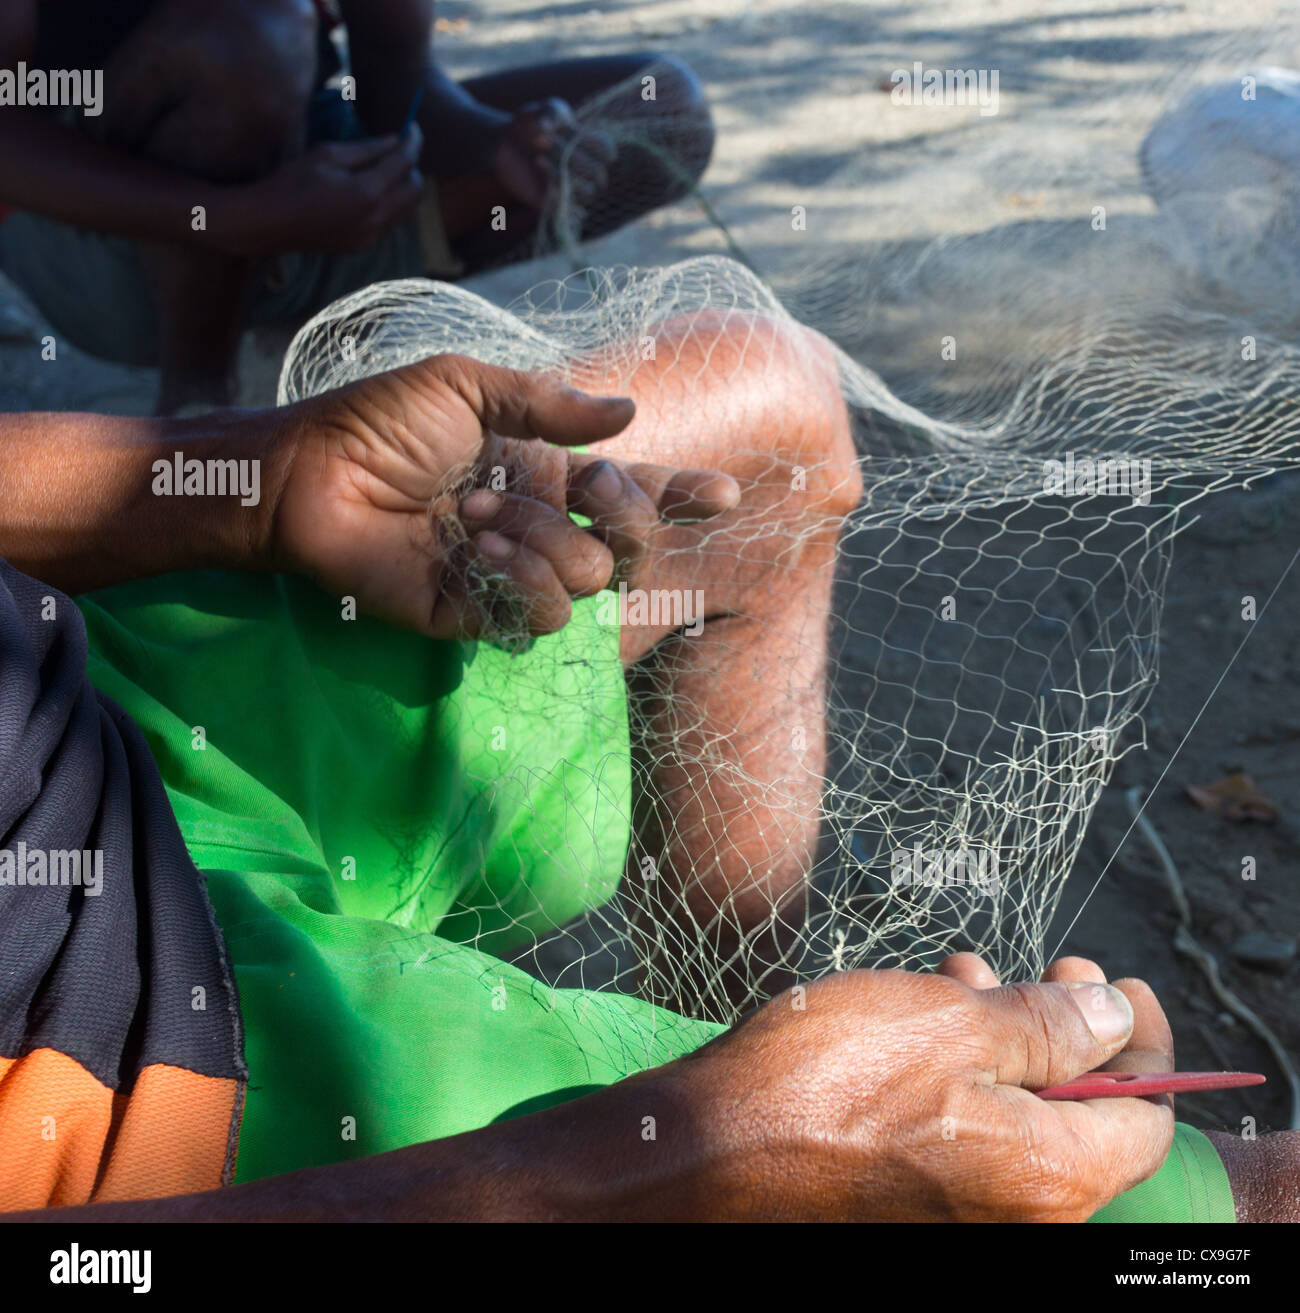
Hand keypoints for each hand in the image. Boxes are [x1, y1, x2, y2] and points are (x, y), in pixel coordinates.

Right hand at [225, 130, 423, 256]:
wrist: (270, 223)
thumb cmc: (293, 181)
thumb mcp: (328, 154)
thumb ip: (367, 149)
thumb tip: (395, 140)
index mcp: (368, 192)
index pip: (404, 162)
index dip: (412, 142)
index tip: (413, 128)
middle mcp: (376, 218)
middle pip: (415, 189)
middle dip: (412, 166)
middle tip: (398, 149)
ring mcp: (371, 236)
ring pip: (407, 208)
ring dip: (403, 186)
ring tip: (385, 168)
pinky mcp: (363, 245)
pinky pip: (391, 221)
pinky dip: (391, 203)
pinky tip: (372, 190)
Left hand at [267, 354, 738, 638]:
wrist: (310, 476)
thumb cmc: (377, 422)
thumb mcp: (466, 386)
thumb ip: (548, 404)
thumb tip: (629, 413)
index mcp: (541, 473)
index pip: (628, 493)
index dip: (680, 496)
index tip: (725, 495)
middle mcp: (537, 527)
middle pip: (629, 546)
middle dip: (625, 512)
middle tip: (581, 484)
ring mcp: (510, 574)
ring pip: (590, 578)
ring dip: (546, 538)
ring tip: (477, 514)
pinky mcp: (477, 614)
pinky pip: (541, 615)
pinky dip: (523, 577)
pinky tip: (478, 550)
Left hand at [490, 99, 614, 212]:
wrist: (504, 145)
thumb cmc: (528, 125)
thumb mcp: (539, 110)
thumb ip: (550, 111)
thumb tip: (550, 125)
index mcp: (588, 146)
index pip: (608, 152)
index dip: (599, 146)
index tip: (575, 133)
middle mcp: (584, 169)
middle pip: (598, 173)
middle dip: (574, 156)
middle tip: (543, 141)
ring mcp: (572, 187)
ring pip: (588, 192)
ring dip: (565, 174)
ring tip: (537, 158)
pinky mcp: (555, 203)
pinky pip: (571, 213)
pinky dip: (565, 205)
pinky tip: (548, 189)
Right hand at [669, 966, 1173, 1220]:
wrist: (715, 1148)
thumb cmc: (831, 1078)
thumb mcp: (951, 1020)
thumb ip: (1049, 1025)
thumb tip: (1112, 1018)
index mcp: (1049, 1177)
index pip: (1146, 1117)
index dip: (1145, 1042)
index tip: (1121, 983)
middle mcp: (1021, 1217)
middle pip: (1083, 1119)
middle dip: (1068, 1030)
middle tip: (1046, 968)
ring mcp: (965, 1219)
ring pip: (1021, 1121)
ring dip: (1009, 1043)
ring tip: (967, 975)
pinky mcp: (916, 1209)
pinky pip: (973, 1141)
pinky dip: (968, 1077)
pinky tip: (926, 1019)